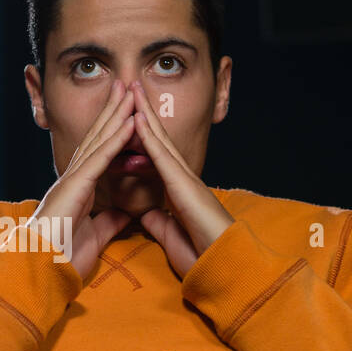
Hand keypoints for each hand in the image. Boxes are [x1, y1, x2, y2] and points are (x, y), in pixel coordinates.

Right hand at [25, 79, 138, 279]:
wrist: (39, 270)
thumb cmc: (60, 258)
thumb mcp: (94, 237)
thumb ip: (108, 223)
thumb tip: (124, 214)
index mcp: (78, 190)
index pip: (100, 153)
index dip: (113, 130)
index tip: (128, 111)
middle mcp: (74, 179)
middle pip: (97, 138)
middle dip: (113, 111)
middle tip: (126, 85)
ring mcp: (72, 180)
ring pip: (98, 140)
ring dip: (116, 115)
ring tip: (130, 91)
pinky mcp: (75, 186)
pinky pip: (100, 158)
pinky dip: (116, 139)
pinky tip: (130, 122)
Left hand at [128, 80, 233, 275]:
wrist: (223, 264)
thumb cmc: (202, 254)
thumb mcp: (171, 234)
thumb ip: (160, 221)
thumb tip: (148, 215)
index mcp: (177, 190)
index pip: (155, 155)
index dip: (142, 134)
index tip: (128, 115)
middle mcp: (181, 178)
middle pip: (158, 138)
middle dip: (144, 112)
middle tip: (131, 87)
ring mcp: (184, 178)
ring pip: (160, 139)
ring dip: (145, 113)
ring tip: (132, 90)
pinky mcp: (184, 185)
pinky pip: (162, 156)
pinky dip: (149, 136)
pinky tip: (137, 118)